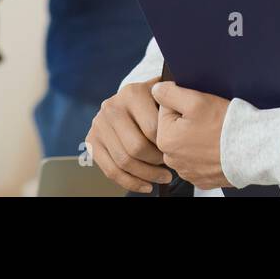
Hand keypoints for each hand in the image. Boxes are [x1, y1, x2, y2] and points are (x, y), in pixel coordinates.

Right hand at [87, 78, 173, 193]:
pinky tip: (147, 185)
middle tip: (170, 165)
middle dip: (156, 162)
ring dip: (147, 175)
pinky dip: (131, 182)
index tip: (177, 150)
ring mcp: (99, 124)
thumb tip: (188, 108)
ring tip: (163, 177)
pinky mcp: (91, 141)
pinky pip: (111, 171)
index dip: (167, 144)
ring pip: (124, 161)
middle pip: (137, 147)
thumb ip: (175, 100)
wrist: (128, 101)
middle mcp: (112, 107)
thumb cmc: (154, 101)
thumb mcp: (165, 95)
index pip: (152, 128)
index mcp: (132, 92)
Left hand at [152, 81, 231, 189]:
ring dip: (197, 138)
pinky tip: (217, 147)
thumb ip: (169, 93)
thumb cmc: (226, 126)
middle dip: (188, 121)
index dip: (183, 103)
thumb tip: (156, 91)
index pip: (166, 110)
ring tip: (215, 133)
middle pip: (175, 129)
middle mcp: (172, 160)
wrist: (252, 150)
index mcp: (165, 139)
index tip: (198, 107)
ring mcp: (188, 171)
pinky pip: (199, 161)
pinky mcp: (202, 179)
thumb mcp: (196, 100)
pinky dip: (206, 153)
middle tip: (209, 120)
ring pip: (187, 145)